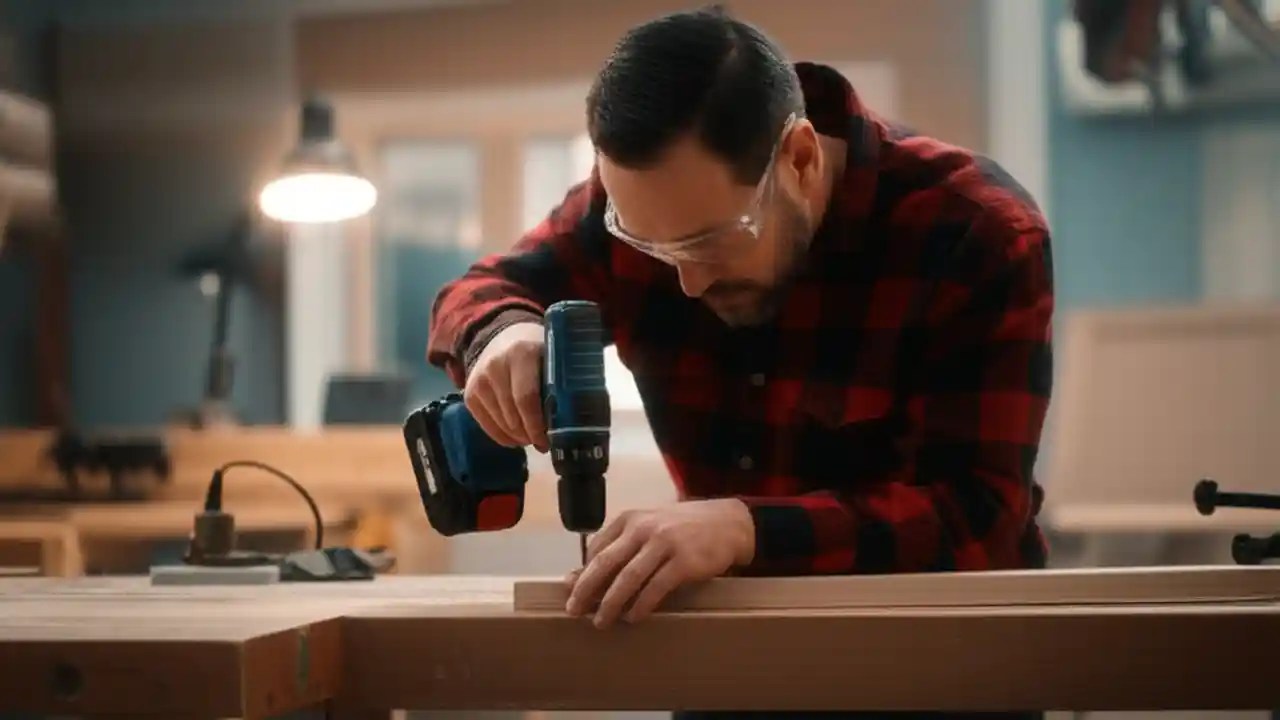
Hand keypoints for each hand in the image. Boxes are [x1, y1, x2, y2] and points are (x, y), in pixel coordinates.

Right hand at [464, 321, 548, 450]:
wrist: (504, 337)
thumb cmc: (537, 353)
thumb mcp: (552, 359)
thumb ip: (558, 385)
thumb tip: (565, 425)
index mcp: (521, 354)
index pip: (526, 398)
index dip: (536, 425)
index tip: (547, 442)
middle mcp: (495, 367)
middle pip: (512, 415)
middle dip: (529, 435)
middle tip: (543, 441)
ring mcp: (479, 381)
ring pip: (500, 424)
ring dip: (518, 437)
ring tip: (531, 437)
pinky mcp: (470, 394)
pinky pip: (487, 426)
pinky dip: (503, 436)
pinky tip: (516, 436)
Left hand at [564, 499, 755, 627]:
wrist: (728, 523)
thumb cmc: (682, 529)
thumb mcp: (649, 527)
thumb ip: (619, 547)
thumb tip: (579, 575)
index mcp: (630, 519)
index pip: (596, 549)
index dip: (582, 574)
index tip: (571, 595)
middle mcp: (644, 528)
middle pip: (606, 563)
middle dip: (586, 590)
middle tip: (574, 611)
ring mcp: (664, 543)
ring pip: (628, 578)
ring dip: (610, 603)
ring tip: (601, 621)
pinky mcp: (684, 562)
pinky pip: (656, 588)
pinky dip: (641, 605)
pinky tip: (633, 617)